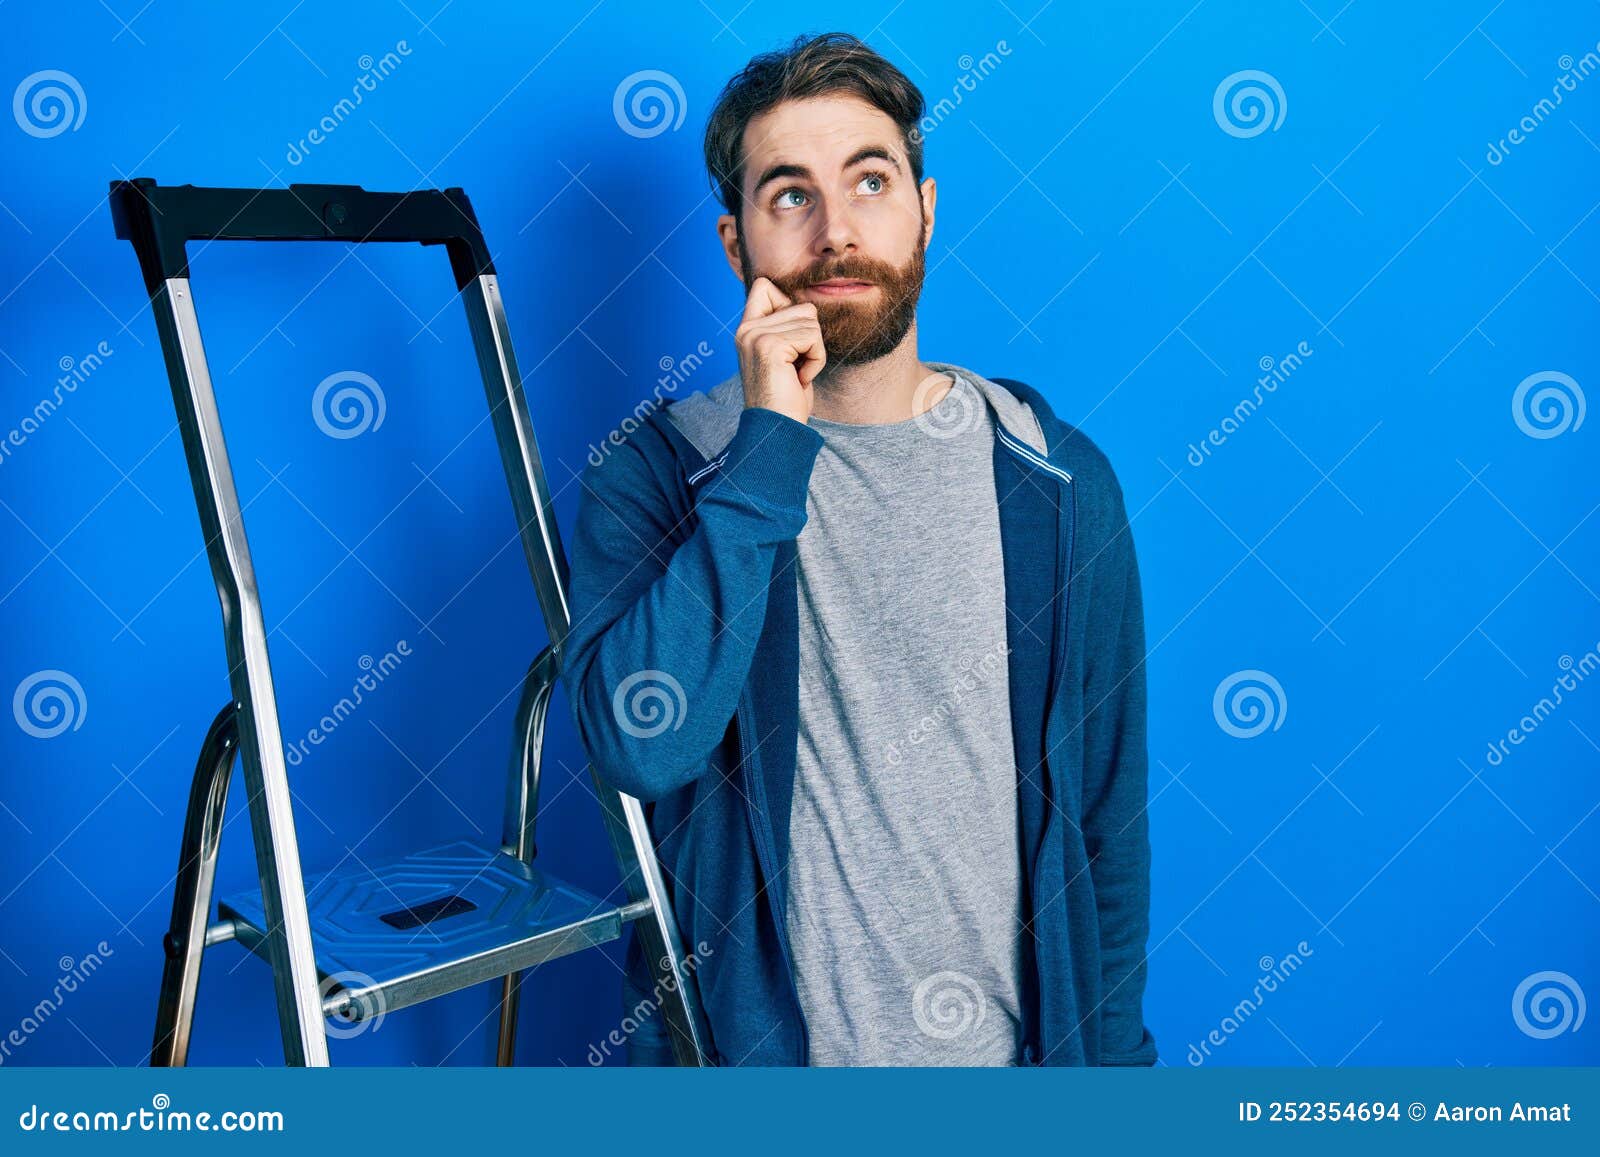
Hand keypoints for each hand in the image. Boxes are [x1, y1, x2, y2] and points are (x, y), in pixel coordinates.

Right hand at [734, 277, 824, 423]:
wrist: (777, 430)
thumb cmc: (786, 398)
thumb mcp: (783, 356)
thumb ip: (785, 328)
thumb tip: (808, 306)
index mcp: (746, 329)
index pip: (766, 286)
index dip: (790, 307)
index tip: (791, 344)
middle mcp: (746, 329)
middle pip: (803, 307)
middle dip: (810, 339)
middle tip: (795, 368)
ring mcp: (756, 336)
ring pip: (811, 321)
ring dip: (814, 351)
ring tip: (796, 374)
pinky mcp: (770, 346)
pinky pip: (813, 337)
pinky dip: (816, 360)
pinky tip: (800, 378)